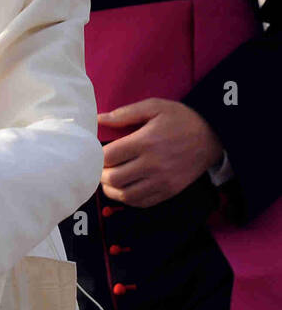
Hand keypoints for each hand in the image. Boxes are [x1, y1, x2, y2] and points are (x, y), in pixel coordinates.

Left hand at [98, 98, 222, 207]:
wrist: (213, 136)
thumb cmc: (181, 119)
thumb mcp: (155, 107)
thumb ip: (125, 113)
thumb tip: (98, 119)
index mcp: (146, 142)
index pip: (108, 157)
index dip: (96, 157)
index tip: (95, 153)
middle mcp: (153, 164)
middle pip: (113, 178)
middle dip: (100, 174)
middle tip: (101, 167)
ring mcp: (163, 181)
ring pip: (125, 195)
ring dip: (111, 189)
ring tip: (109, 179)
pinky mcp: (170, 191)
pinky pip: (141, 202)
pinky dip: (127, 198)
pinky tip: (125, 188)